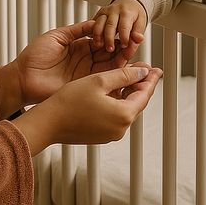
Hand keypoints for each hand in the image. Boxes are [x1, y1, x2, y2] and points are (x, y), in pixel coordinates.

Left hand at [0, 20, 140, 114]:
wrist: (22, 78)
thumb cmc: (34, 56)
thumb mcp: (57, 37)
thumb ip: (77, 30)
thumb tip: (95, 22)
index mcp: (80, 46)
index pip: (103, 40)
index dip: (115, 38)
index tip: (127, 34)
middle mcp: (86, 60)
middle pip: (110, 54)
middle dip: (123, 49)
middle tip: (134, 44)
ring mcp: (85, 74)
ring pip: (110, 67)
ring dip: (122, 62)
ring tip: (133, 55)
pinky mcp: (83, 87)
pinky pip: (102, 81)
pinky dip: (114, 77)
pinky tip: (124, 71)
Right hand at [13, 64, 161, 154]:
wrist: (48, 123)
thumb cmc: (70, 101)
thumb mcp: (99, 81)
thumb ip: (124, 75)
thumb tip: (143, 72)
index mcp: (123, 115)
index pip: (144, 94)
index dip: (151, 79)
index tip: (157, 69)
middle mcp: (120, 129)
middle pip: (137, 102)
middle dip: (140, 85)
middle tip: (146, 70)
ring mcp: (111, 134)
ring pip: (126, 109)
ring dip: (128, 93)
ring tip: (129, 77)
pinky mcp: (101, 135)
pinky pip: (115, 116)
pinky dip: (117, 102)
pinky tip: (113, 91)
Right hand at [92, 0, 146, 51]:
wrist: (128, 4)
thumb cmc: (134, 16)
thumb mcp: (141, 23)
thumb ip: (138, 32)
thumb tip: (139, 39)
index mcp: (127, 12)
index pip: (124, 25)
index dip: (124, 36)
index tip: (124, 46)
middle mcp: (114, 10)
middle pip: (110, 24)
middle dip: (109, 38)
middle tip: (110, 49)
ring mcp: (105, 12)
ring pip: (99, 23)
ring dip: (97, 35)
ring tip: (99, 45)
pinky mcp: (98, 15)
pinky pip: (92, 23)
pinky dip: (91, 32)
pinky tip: (93, 40)